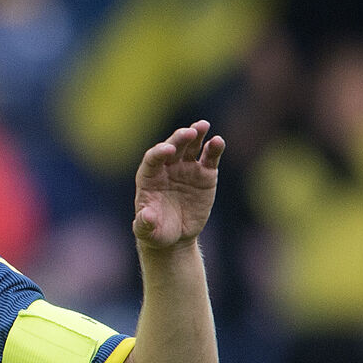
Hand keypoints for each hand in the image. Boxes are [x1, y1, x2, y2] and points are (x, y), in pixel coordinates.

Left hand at [133, 120, 225, 247]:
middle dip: (179, 138)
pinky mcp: (205, 174)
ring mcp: (186, 168)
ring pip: (191, 146)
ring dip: (196, 135)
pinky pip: (209, 157)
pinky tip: (218, 141)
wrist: (175, 236)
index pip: (152, 159)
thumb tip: (147, 215)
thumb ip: (144, 223)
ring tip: (203, 126)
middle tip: (189, 133)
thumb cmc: (156, 232)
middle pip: (172, 147)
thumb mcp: (147, 231)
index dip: (159, 152)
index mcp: (149, 177)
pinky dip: (214, 148)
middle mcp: (167, 168)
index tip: (168, 150)